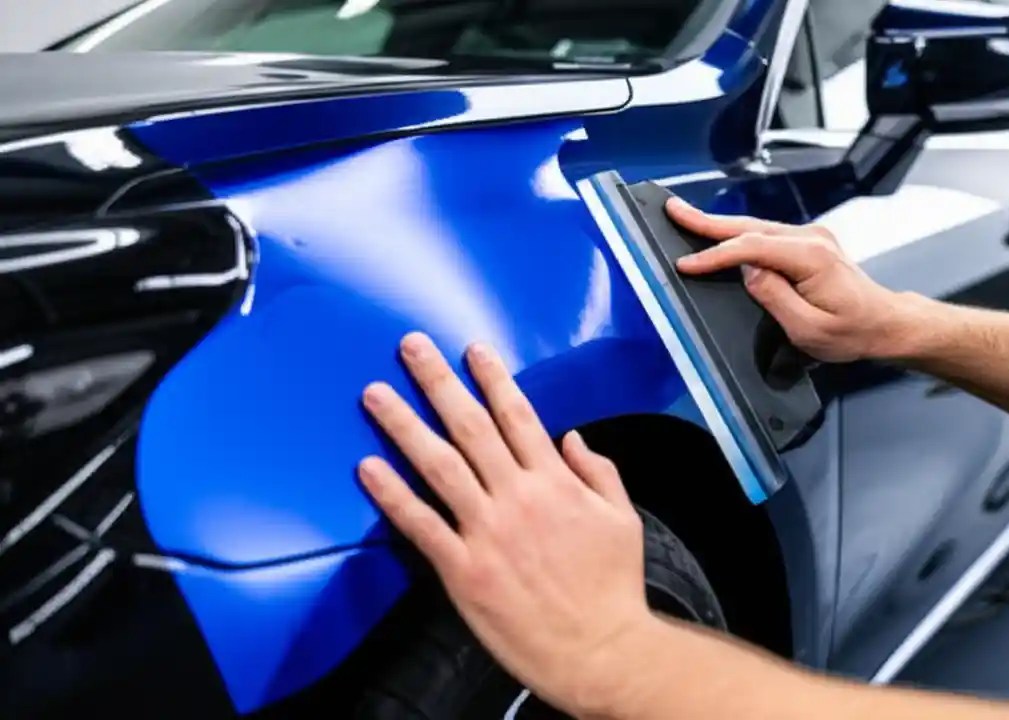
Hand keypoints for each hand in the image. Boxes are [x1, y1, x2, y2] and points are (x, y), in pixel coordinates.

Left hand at [358, 333, 655, 715]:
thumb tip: (572, 439)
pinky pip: (421, 524)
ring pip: (439, 465)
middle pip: (471, 426)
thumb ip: (599, 472)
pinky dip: (393, 494)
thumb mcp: (623, 519)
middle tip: (411, 347)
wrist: (599, 648)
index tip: (472, 349)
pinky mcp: (464, 569)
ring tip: (375, 393)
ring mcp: (487, 532)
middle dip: (438, 382)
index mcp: (556, 482)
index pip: (518, 415)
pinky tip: (368, 468)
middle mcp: (518, 497)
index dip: (493, 378)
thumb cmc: (612, 588)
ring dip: (404, 424)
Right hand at [666, 197, 922, 362]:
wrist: (883, 323)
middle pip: (748, 226)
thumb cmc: (852, 331)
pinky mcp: (808, 244)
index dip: (715, 255)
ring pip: (755, 227)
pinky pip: (765, 234)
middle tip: (673, 209)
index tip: (686, 263)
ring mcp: (810, 238)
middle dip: (707, 220)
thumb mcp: (809, 329)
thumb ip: (775, 298)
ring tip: (686, 217)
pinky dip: (738, 233)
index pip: (751, 248)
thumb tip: (749, 272)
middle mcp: (810, 239)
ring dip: (719, 224)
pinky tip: (719, 232)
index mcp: (810, 257)